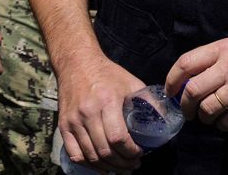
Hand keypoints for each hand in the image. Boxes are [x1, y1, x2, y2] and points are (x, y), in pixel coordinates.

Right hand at [55, 54, 147, 170]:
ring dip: (108, 167)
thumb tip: (164, 120)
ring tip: (120, 167)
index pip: (118, 138)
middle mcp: (87, 112)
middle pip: (105, 151)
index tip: (140, 153)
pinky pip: (74, 153)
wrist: (76, 62)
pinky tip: (100, 165)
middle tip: (133, 164)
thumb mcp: (131, 82)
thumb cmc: (106, 73)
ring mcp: (73, 120)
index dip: (131, 152)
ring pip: (90, 155)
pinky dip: (88, 164)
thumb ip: (149, 101)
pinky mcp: (64, 125)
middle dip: (123, 163)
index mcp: (107, 101)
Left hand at [165, 32, 227, 130]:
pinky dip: (222, 125)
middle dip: (184, 106)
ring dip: (203, 118)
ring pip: (208, 109)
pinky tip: (225, 122)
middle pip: (192, 90)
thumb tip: (190, 78)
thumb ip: (214, 59)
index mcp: (221, 49)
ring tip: (206, 117)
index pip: (185, 64)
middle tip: (186, 112)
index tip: (169, 92)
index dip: (171, 80)